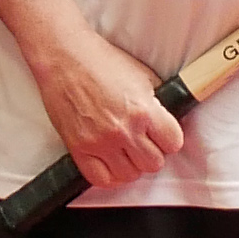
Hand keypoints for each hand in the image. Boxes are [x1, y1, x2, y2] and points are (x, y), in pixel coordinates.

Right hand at [31, 28, 185, 188]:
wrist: (65, 58)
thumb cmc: (102, 62)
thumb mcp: (143, 76)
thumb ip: (159, 103)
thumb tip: (172, 122)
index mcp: (143, 111)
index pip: (173, 143)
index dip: (170, 139)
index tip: (163, 135)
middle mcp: (123, 130)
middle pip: (154, 163)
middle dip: (152, 153)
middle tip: (144, 141)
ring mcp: (100, 142)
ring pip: (130, 175)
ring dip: (132, 165)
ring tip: (127, 150)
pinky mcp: (78, 149)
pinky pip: (101, 179)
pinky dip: (110, 176)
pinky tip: (111, 163)